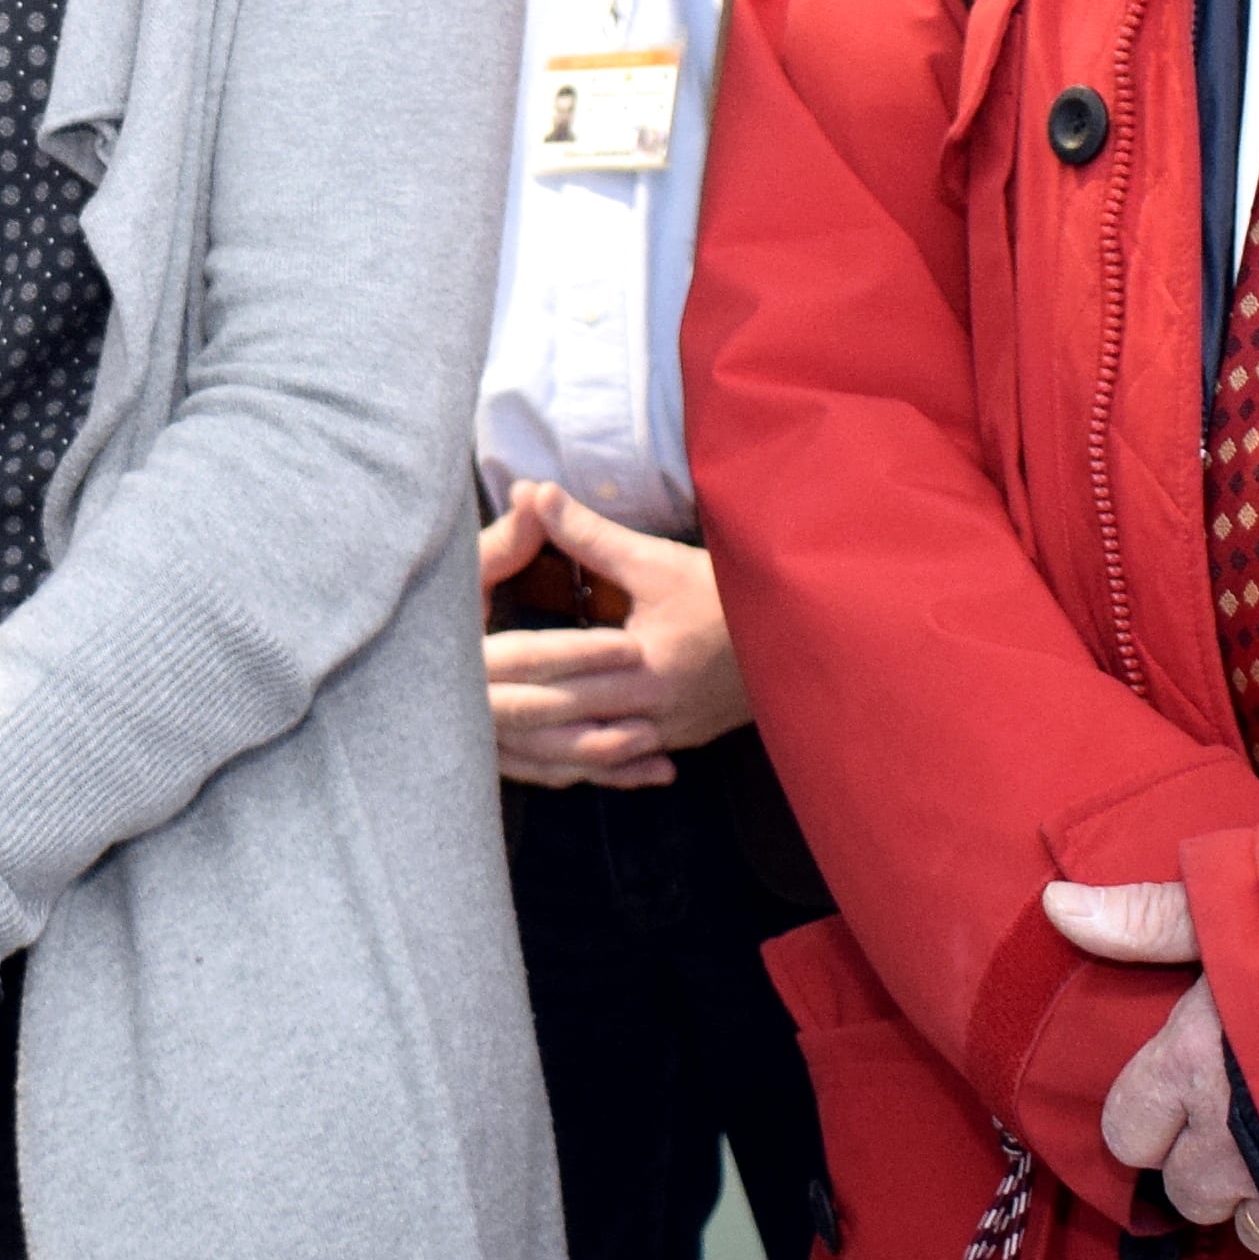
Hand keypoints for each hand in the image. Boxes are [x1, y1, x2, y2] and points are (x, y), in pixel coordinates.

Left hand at [478, 486, 751, 791]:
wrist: (807, 640)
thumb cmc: (733, 596)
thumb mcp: (657, 559)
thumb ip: (587, 532)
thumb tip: (529, 492)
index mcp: (638, 665)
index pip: (549, 671)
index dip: (497, 668)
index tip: (454, 662)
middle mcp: (648, 711)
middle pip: (556, 724)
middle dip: (502, 720)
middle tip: (451, 713)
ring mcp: (664, 735)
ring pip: (583, 758)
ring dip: (536, 754)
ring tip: (486, 749)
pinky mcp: (678, 742)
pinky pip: (619, 766)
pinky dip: (584, 767)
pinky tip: (552, 766)